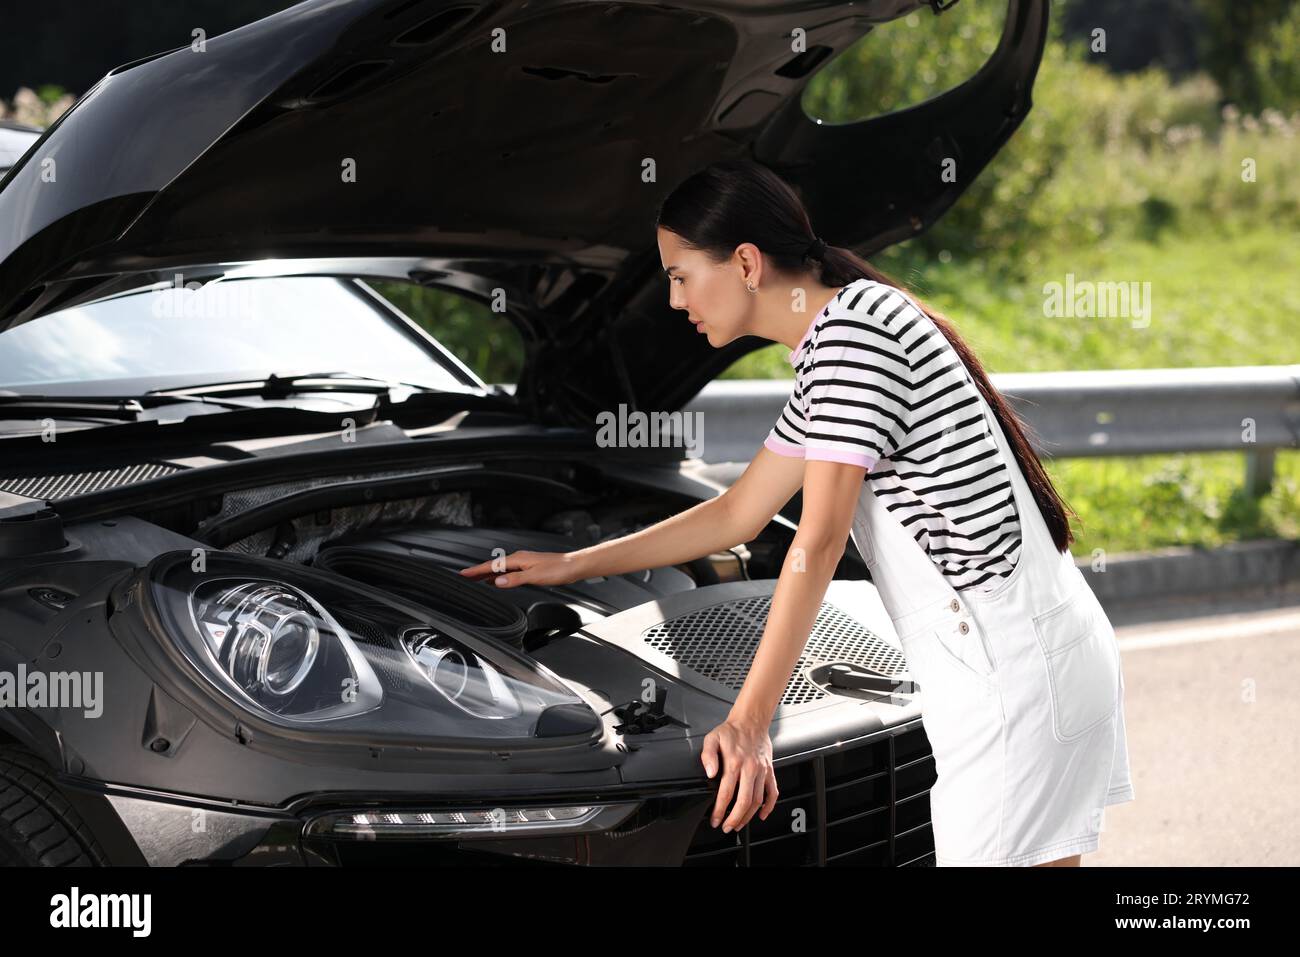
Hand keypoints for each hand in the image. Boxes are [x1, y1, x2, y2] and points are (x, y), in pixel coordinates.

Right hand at [457, 549, 585, 587]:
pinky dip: (500, 576)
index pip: (492, 566)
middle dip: (479, 572)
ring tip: (476, 580)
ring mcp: (524, 563)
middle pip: (494, 566)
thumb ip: (515, 579)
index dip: (477, 571)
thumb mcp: (535, 576)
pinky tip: (498, 581)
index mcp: (518, 559)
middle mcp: (519, 559)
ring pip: (501, 569)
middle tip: (465, 578)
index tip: (464, 574)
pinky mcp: (530, 568)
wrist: (574, 566)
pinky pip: (509, 572)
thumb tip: (498, 582)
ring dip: (488, 574)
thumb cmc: (558, 569)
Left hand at [700, 713, 778, 832]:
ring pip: (758, 800)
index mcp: (734, 763)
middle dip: (734, 818)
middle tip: (727, 827)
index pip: (726, 793)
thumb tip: (710, 773)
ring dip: (748, 816)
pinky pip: (773, 792)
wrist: (751, 721)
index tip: (715, 819)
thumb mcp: (712, 738)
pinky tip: (762, 814)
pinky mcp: (770, 771)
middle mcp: (750, 769)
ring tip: (739, 824)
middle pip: (744, 801)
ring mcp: (762, 771)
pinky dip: (769, 806)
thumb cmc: (731, 731)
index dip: (720, 810)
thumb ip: (708, 755)